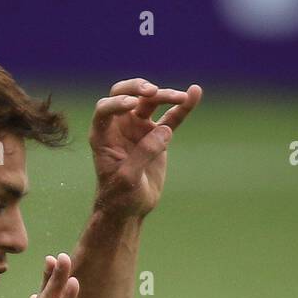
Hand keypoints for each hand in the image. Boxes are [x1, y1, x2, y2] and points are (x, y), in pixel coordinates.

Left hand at [90, 78, 201, 219]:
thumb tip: (164, 131)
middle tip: (152, 91)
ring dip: (165, 96)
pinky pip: (171, 118)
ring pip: (150, 103)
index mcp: (103, 136)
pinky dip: (182, 107)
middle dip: (137, 88)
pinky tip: (195, 93)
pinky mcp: (156, 136)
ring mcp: (138, 129)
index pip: (104, 109)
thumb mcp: (128, 178)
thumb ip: (143, 153)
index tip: (131, 105)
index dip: (116, 103)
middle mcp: (119, 127)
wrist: (130, 209)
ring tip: (182, 97)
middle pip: (125, 95)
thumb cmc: (119, 196)